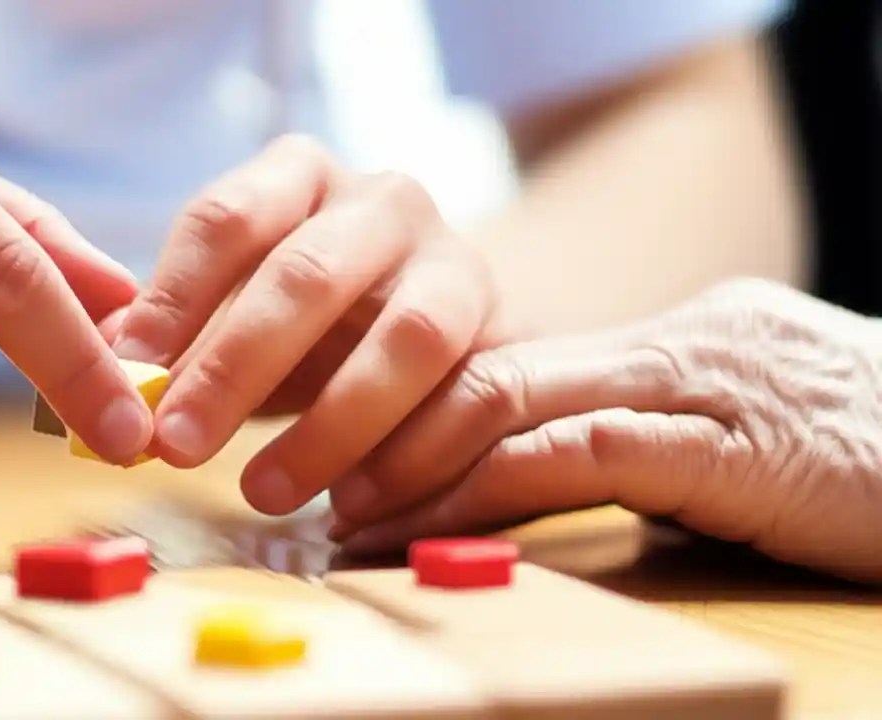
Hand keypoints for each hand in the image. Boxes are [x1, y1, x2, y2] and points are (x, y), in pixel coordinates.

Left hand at [113, 134, 510, 513]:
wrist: (440, 331)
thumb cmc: (310, 323)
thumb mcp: (237, 316)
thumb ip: (179, 341)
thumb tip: (102, 381)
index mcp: (301, 175)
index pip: (226, 220)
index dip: (172, 299)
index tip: (125, 374)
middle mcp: (385, 200)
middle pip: (310, 274)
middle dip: (235, 365)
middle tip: (175, 445)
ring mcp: (457, 260)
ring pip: (410, 337)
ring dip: (331, 425)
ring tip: (261, 492)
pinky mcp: (509, 332)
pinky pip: (471, 396)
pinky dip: (407, 460)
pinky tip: (348, 504)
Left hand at [333, 278, 881, 583]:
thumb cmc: (872, 467)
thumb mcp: (743, 451)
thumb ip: (652, 455)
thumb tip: (550, 490)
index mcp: (669, 345)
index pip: (511, 367)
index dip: (415, 415)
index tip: (348, 463)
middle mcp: (672, 345)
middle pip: (491, 374)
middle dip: (385, 432)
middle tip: (311, 486)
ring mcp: (701, 385)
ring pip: (518, 407)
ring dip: (417, 466)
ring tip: (345, 516)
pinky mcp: (733, 444)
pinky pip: (586, 455)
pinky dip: (494, 492)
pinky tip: (436, 527)